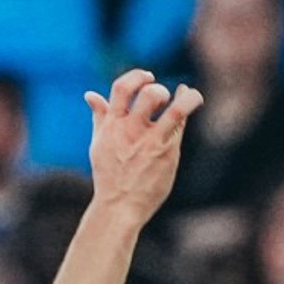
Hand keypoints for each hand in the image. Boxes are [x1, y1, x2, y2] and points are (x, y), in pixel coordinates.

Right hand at [83, 69, 201, 226]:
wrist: (118, 207)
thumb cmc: (109, 175)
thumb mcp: (99, 144)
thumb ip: (99, 117)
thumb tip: (91, 95)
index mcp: (111, 126)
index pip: (121, 88)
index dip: (137, 76)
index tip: (148, 77)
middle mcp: (130, 131)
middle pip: (149, 95)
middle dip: (159, 90)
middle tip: (162, 98)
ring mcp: (150, 142)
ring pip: (174, 109)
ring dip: (186, 97)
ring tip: (190, 95)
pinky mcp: (166, 153)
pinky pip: (181, 123)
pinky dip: (189, 106)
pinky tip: (192, 101)